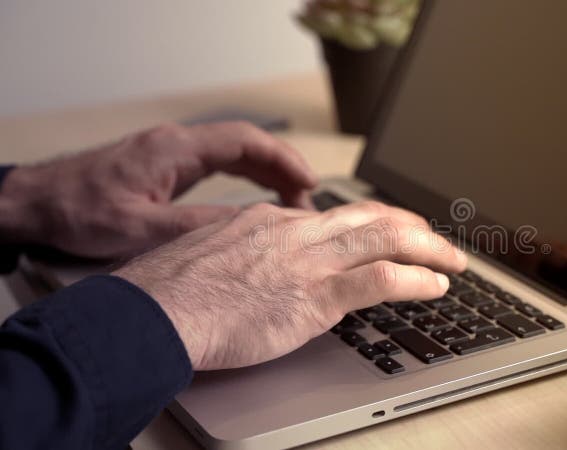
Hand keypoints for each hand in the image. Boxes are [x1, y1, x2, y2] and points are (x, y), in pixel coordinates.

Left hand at [0, 121, 316, 258]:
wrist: (37, 205)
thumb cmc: (78, 212)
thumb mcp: (141, 228)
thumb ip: (196, 226)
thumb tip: (248, 229)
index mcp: (175, 150)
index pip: (244, 142)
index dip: (283, 159)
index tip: (309, 181)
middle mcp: (177, 145)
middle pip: (246, 145)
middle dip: (283, 167)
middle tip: (308, 199)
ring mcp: (171, 154)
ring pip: (234, 154)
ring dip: (267, 174)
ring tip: (293, 202)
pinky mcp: (165, 168)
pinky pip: (218, 165)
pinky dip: (246, 179)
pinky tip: (258, 199)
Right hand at [114, 201, 466, 369]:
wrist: (155, 311)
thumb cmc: (170, 293)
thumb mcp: (211, 258)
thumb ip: (246, 256)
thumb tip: (262, 270)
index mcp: (269, 221)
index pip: (334, 216)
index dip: (370, 222)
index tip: (387, 230)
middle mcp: (296, 232)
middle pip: (368, 218)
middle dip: (409, 227)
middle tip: (434, 237)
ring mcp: (309, 261)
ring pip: (385, 240)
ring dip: (428, 249)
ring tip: (453, 260)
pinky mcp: (316, 295)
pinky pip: (380, 278)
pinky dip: (415, 279)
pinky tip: (435, 286)